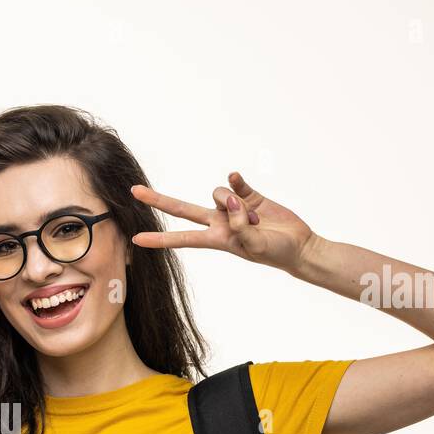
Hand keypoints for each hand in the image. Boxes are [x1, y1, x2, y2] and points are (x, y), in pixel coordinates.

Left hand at [129, 172, 318, 274]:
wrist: (299, 246)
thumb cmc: (276, 253)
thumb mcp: (255, 246)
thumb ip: (240, 227)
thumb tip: (231, 204)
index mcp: (216, 240)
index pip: (181, 238)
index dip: (159, 239)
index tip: (136, 240)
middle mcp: (219, 222)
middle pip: (182, 209)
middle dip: (158, 200)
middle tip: (134, 191)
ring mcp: (232, 208)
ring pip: (218, 192)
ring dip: (236, 202)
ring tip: (256, 220)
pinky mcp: (248, 195)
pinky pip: (235, 182)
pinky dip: (236, 181)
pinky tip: (239, 181)